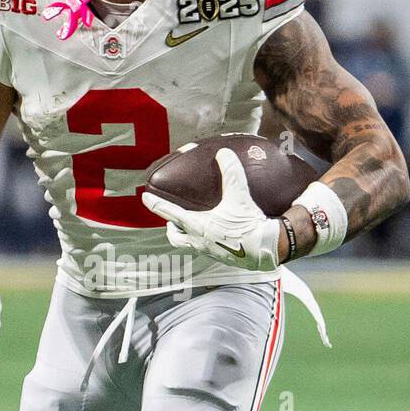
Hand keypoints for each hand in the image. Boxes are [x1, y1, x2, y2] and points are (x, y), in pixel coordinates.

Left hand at [143, 148, 281, 271]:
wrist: (264, 249)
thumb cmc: (248, 223)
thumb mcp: (239, 194)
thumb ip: (231, 172)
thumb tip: (224, 153)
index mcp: (197, 225)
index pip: (169, 212)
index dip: (155, 204)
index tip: (145, 197)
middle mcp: (198, 240)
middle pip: (175, 237)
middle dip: (171, 228)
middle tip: (170, 221)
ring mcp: (209, 251)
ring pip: (188, 245)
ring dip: (185, 236)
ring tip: (190, 228)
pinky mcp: (221, 257)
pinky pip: (205, 249)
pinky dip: (203, 241)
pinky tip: (214, 235)